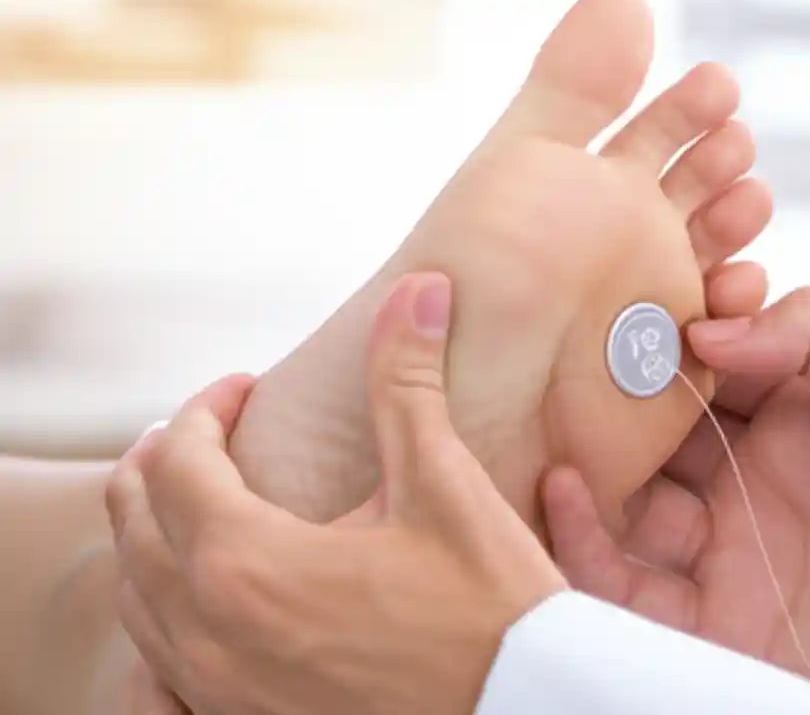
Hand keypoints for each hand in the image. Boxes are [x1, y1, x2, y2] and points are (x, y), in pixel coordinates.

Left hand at [107, 273, 565, 714]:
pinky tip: (201, 607)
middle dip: (161, 465)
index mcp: (248, 563)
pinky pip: (160, 673)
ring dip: (151, 540)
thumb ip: (410, 383)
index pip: (181, 462)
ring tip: (193, 507)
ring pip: (138, 603)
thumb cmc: (486, 610)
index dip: (206, 409)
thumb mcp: (444, 486)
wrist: (522, 711)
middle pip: (135, 527)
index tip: (242, 388)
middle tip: (199, 434)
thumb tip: (419, 290)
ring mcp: (220, 690)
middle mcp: (212, 633)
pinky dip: (163, 623)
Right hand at [541, 287, 809, 714]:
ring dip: (582, 463)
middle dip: (607, 395)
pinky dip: (581, 539)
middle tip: (558, 360)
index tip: (617, 300)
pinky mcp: (717, 620)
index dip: (661, 330)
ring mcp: (730, 545)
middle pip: (654, 427)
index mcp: (797, 410)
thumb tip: (706, 334)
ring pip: (628, 499)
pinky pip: (626, 583)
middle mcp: (753, 473)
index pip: (708, 361)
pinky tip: (562, 488)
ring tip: (543, 422)